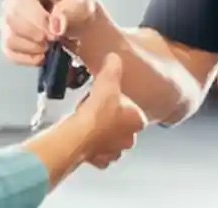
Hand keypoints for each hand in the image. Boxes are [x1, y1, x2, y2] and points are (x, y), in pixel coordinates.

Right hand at [0, 0, 98, 66]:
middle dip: (35, 34)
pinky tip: (42, 55)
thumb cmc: (79, 10)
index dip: (37, 18)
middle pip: (12, 18)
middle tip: (55, 40)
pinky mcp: (8, 37)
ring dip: (33, 47)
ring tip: (51, 46)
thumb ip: (71, 12)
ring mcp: (7, 17)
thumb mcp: (84, 6)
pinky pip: (9, 52)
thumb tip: (55, 25)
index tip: (56, 31)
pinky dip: (28, 58)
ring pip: (9, 37)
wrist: (79, 27)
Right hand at [72, 54, 146, 168]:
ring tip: (90, 122)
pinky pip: (98, 154)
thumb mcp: (107, 81)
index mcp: (138, 120)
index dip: (122, 103)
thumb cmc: (97, 112)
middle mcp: (129, 139)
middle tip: (99, 109)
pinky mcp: (99, 161)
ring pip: (112, 142)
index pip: (135, 110)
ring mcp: (114, 152)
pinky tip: (84, 137)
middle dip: (113, 120)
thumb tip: (114, 57)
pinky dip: (92, 147)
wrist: (79, 134)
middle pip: (123, 127)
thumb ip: (112, 67)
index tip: (111, 98)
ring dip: (103, 134)